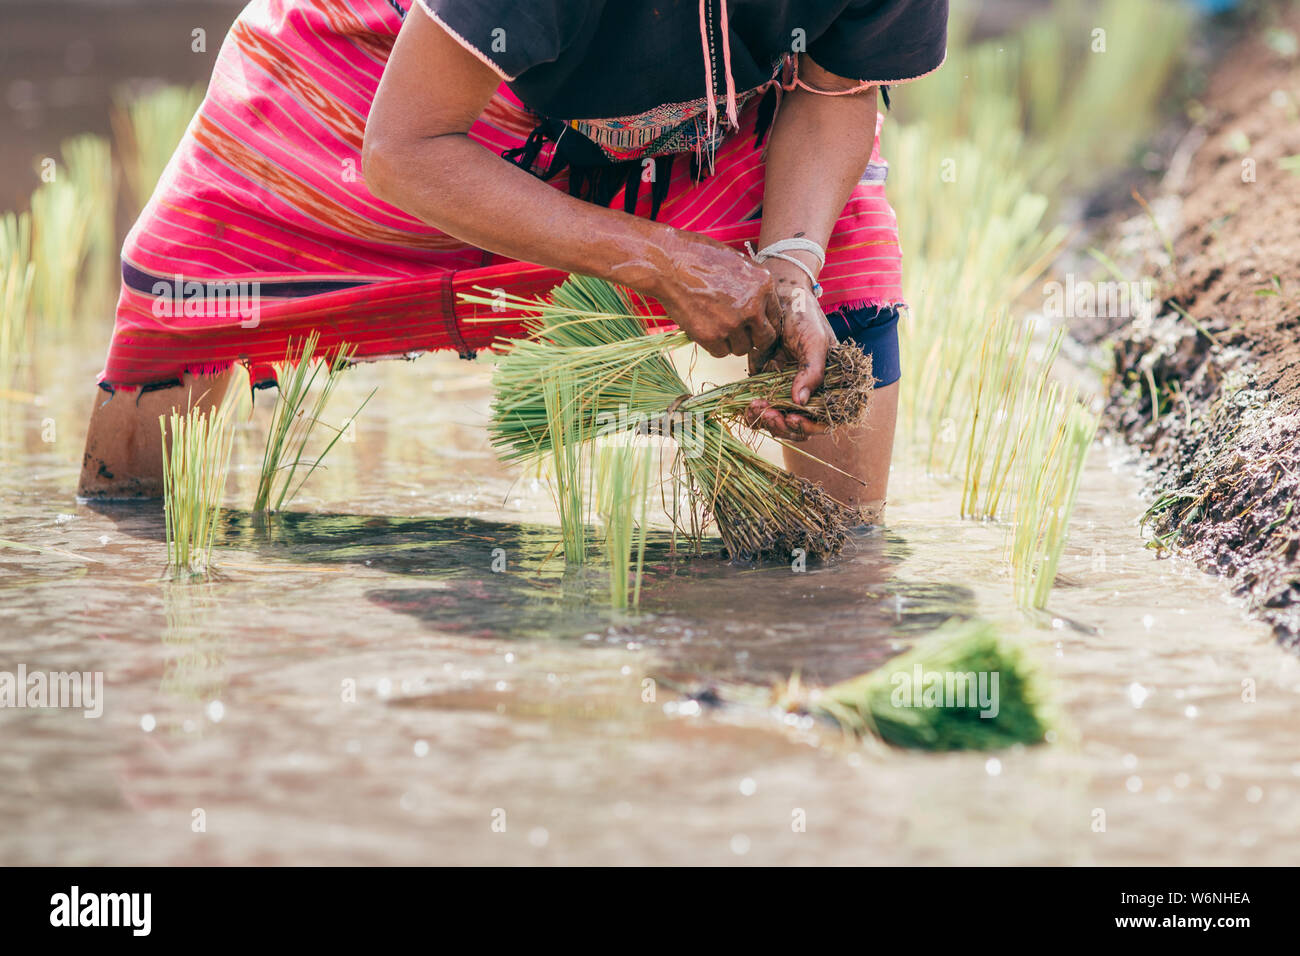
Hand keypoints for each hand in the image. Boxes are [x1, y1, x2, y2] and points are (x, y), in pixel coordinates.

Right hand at [652, 231, 781, 358]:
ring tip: (718, 327)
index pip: (776, 317)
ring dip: (732, 343)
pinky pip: (721, 353)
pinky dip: (714, 346)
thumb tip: (762, 309)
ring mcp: (733, 323)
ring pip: (743, 349)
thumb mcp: (738, 264)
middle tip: (741, 335)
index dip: (765, 324)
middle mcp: (753, 306)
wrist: (669, 263)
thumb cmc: (700, 257)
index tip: (755, 327)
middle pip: (765, 339)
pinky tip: (705, 329)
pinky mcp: (711, 336)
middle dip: (754, 339)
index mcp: (764, 285)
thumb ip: (754, 287)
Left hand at [744, 258, 834, 441]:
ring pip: (779, 422)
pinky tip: (747, 407)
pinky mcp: (765, 386)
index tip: (792, 419)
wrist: (778, 299)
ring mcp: (786, 391)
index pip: (825, 419)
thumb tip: (800, 402)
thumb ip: (812, 372)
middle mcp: (809, 393)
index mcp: (830, 386)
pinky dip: (754, 414)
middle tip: (769, 414)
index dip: (810, 426)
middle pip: (800, 427)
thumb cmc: (804, 317)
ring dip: (767, 421)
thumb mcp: (814, 342)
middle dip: (784, 426)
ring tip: (755, 407)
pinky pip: (761, 410)